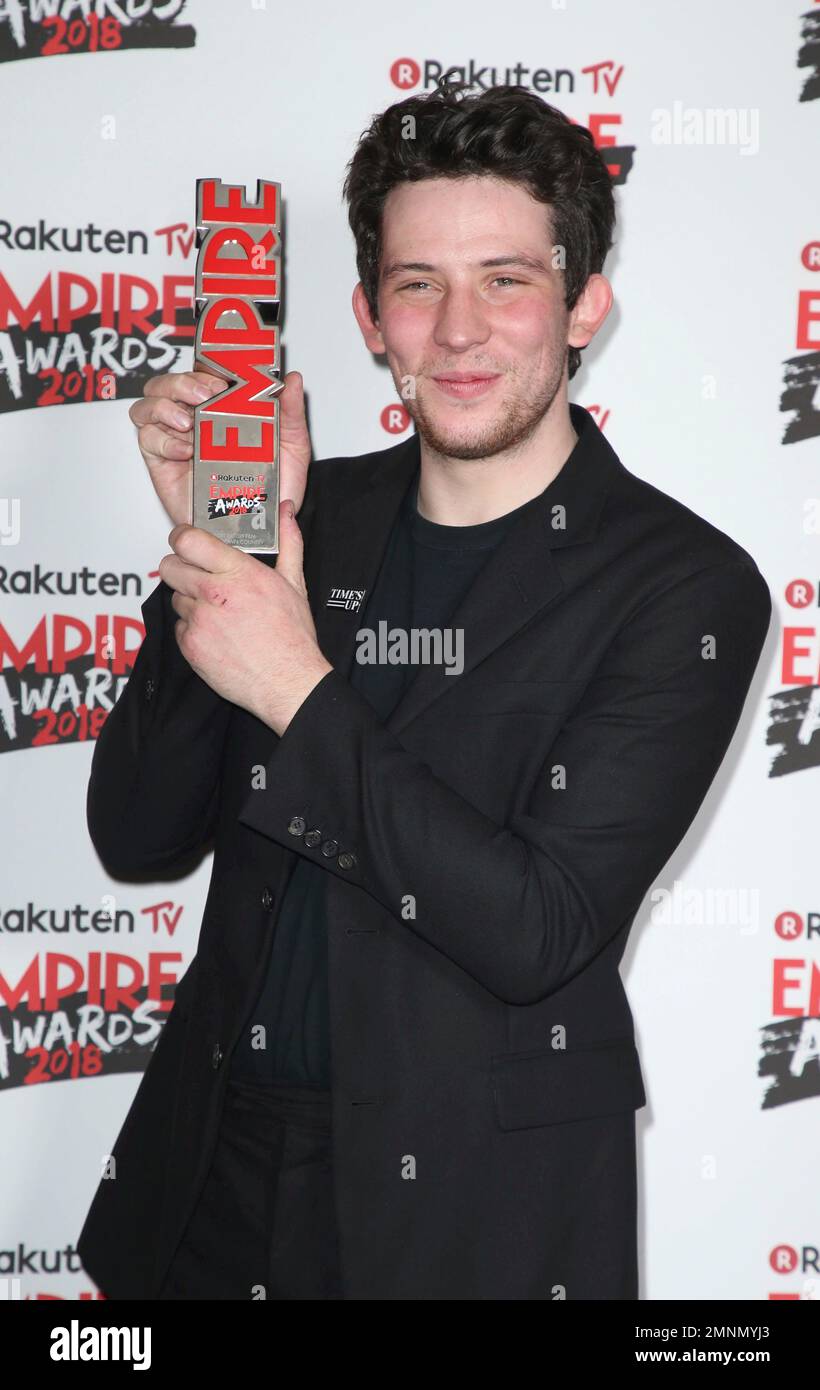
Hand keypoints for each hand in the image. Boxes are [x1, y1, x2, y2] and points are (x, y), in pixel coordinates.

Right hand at [129, 365, 311, 527]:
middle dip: (183, 382)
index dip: (205, 367)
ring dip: (165, 405)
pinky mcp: (162, 464)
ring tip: (189, 422)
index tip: (223, 377)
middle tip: (207, 396)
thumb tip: (291, 379)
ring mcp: (175, 440)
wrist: (260, 530)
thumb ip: (291, 412)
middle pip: (168, 383)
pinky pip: (148, 440)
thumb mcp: (292, 447)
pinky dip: (163, 440)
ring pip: (148, 405)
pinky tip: (186, 451)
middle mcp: (195, 420)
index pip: (201, 373)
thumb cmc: (273, 490)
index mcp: (223, 409)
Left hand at [157, 497, 332, 735]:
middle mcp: (214, 594)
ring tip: (217, 612)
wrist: (288, 683)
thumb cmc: (293, 637)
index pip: (188, 540)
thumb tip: (288, 512)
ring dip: (190, 602)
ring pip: (175, 598)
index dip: (181, 537)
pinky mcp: (190, 646)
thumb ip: (288, 543)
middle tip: (196, 576)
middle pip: (169, 566)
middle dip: (179, 568)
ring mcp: (199, 621)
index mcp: (238, 573)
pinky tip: (216, 635)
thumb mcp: (294, 584)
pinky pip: (179, 627)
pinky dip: (192, 630)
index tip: (186, 542)